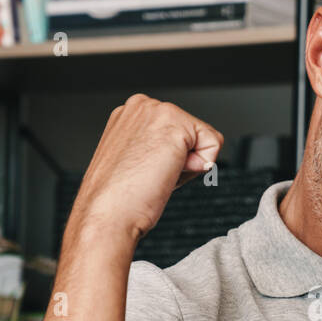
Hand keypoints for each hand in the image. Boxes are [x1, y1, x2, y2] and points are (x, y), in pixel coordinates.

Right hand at [66, 93, 223, 244]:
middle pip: (192, 134)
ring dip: (188, 166)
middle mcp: (142, 106)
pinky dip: (199, 166)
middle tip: (152, 177)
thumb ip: (154, 150)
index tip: (146, 174)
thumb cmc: (117, 199)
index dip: (171, 162)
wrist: (108, 214)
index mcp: (129, 115)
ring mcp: (156, 110)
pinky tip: (169, 172)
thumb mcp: (135, 163)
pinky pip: (214, 143)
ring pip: (204, 138)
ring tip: (157, 175)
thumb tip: (180, 155)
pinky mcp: (174, 122)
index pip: (177, 134)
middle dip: (181, 162)